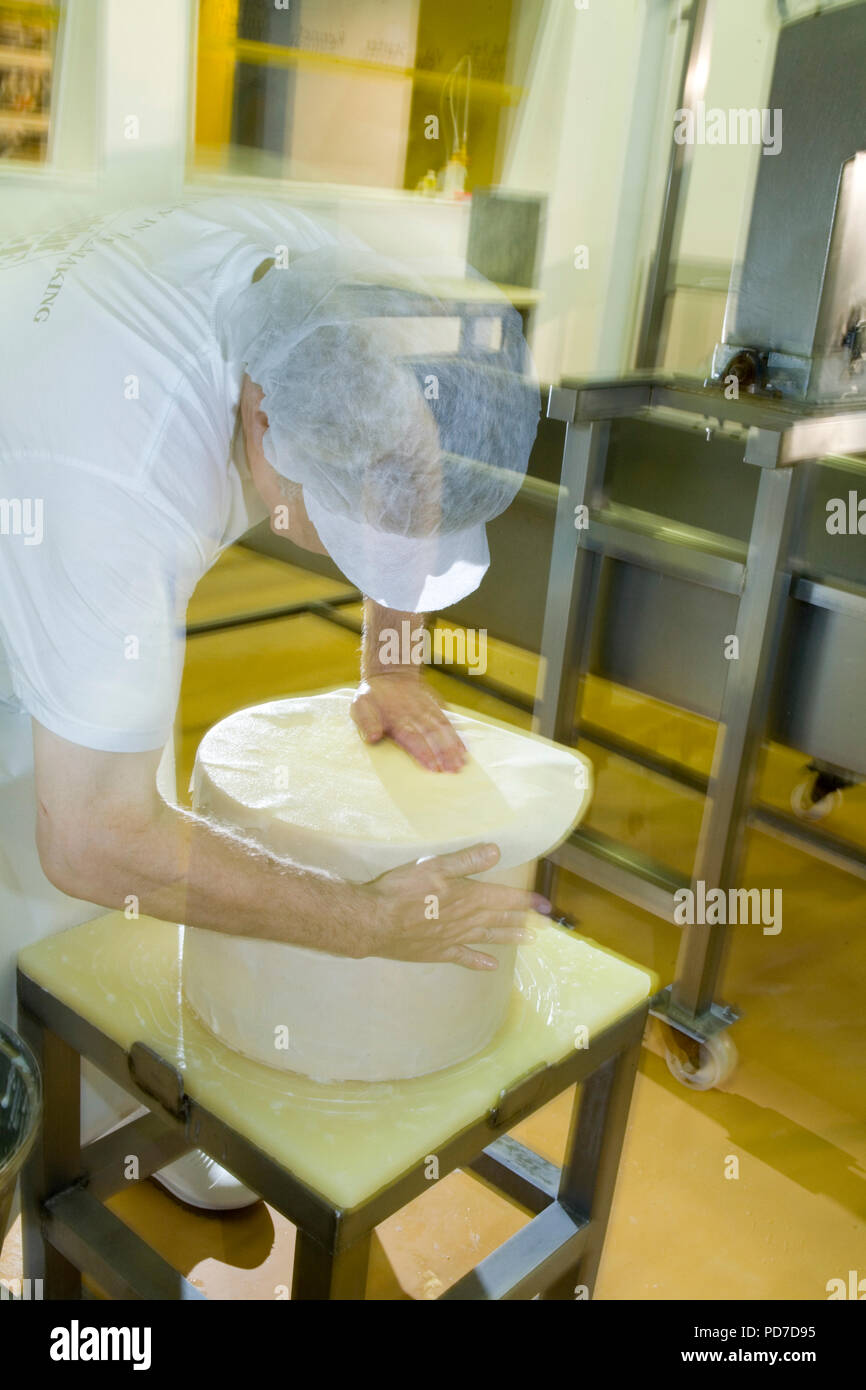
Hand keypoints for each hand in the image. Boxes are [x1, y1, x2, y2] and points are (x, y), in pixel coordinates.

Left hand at [351, 672, 466, 771]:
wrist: (389, 673)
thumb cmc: (372, 696)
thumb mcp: (360, 705)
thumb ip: (366, 722)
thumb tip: (373, 737)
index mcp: (395, 718)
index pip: (412, 738)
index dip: (424, 753)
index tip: (434, 767)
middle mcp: (414, 714)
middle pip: (432, 735)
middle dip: (444, 754)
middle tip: (454, 770)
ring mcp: (427, 709)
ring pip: (443, 729)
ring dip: (453, 747)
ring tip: (462, 762)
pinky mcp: (435, 706)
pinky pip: (448, 721)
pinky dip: (457, 734)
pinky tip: (464, 748)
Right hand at [356, 842, 551, 969]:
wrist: (375, 922)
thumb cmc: (402, 890)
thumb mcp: (434, 866)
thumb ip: (466, 860)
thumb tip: (496, 852)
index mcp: (469, 896)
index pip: (505, 898)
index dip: (527, 901)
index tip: (546, 905)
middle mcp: (467, 920)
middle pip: (500, 919)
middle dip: (524, 920)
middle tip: (545, 924)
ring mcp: (454, 938)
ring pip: (488, 937)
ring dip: (509, 937)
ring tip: (529, 940)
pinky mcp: (439, 952)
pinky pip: (465, 957)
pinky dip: (480, 961)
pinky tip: (492, 966)